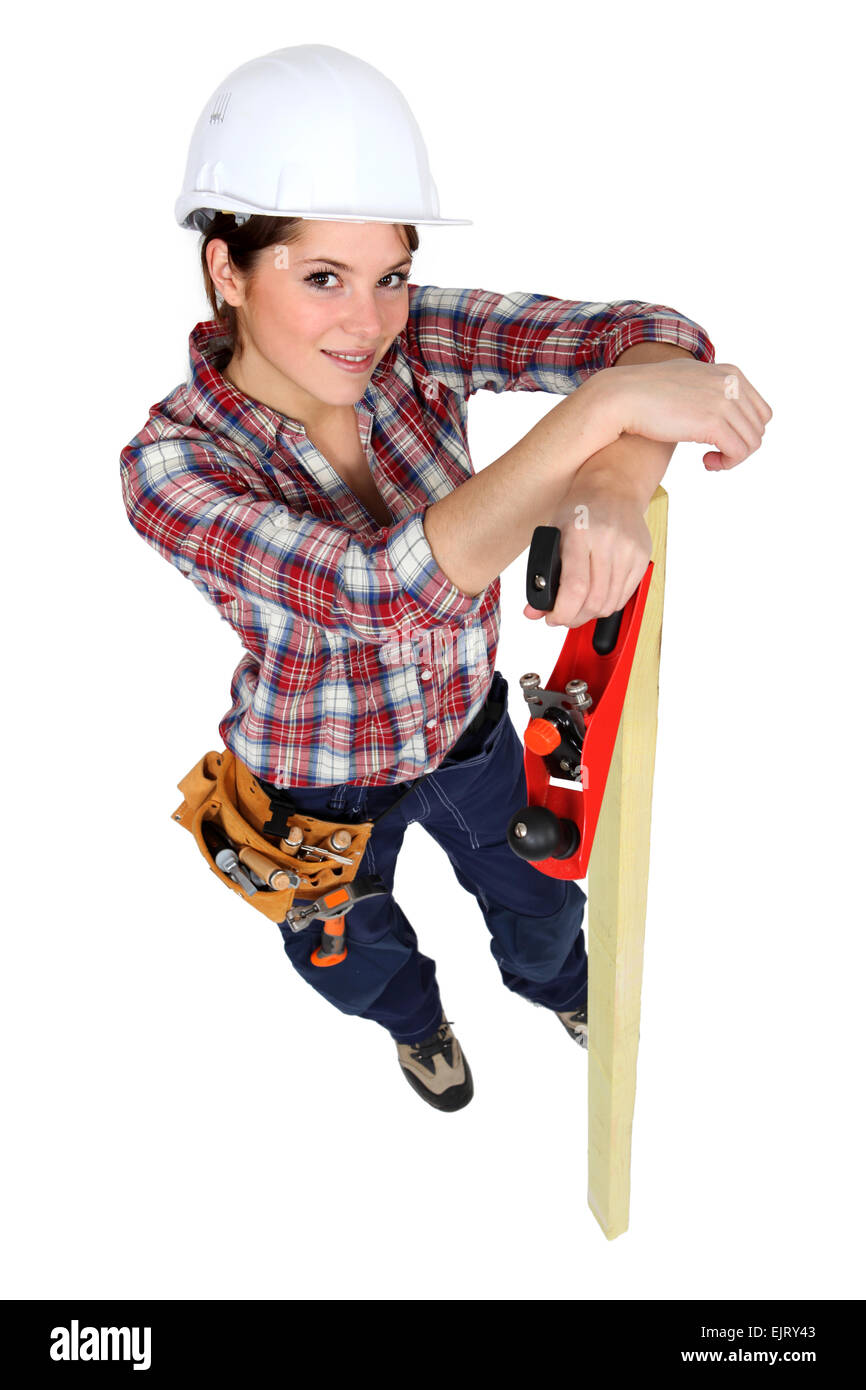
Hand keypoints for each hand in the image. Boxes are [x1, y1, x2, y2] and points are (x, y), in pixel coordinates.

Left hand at [523, 470, 652, 627]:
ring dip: (590, 614)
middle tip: (561, 615)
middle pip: (594, 601)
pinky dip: (607, 604)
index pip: (575, 588)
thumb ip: (541, 575)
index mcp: (580, 533)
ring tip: (577, 606)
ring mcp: (629, 550)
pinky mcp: (642, 558)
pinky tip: (595, 596)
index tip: (551, 618)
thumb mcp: (553, 535)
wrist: (613, 486)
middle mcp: (608, 542)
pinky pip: (624, 596)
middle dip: (574, 617)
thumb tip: (532, 612)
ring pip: (610, 604)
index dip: (562, 612)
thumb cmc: (579, 508)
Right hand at [594, 359, 772, 471]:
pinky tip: (705, 463)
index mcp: (730, 373)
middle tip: (714, 455)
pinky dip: (726, 463)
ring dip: (732, 458)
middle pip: (757, 428)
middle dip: (738, 446)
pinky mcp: (713, 423)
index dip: (744, 432)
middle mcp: (732, 384)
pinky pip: (738, 452)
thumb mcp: (687, 380)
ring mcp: (724, 402)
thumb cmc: (647, 393)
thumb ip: (708, 388)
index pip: (760, 411)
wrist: (622, 397)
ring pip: (751, 443)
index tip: (721, 441)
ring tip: (709, 461)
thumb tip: (718, 407)